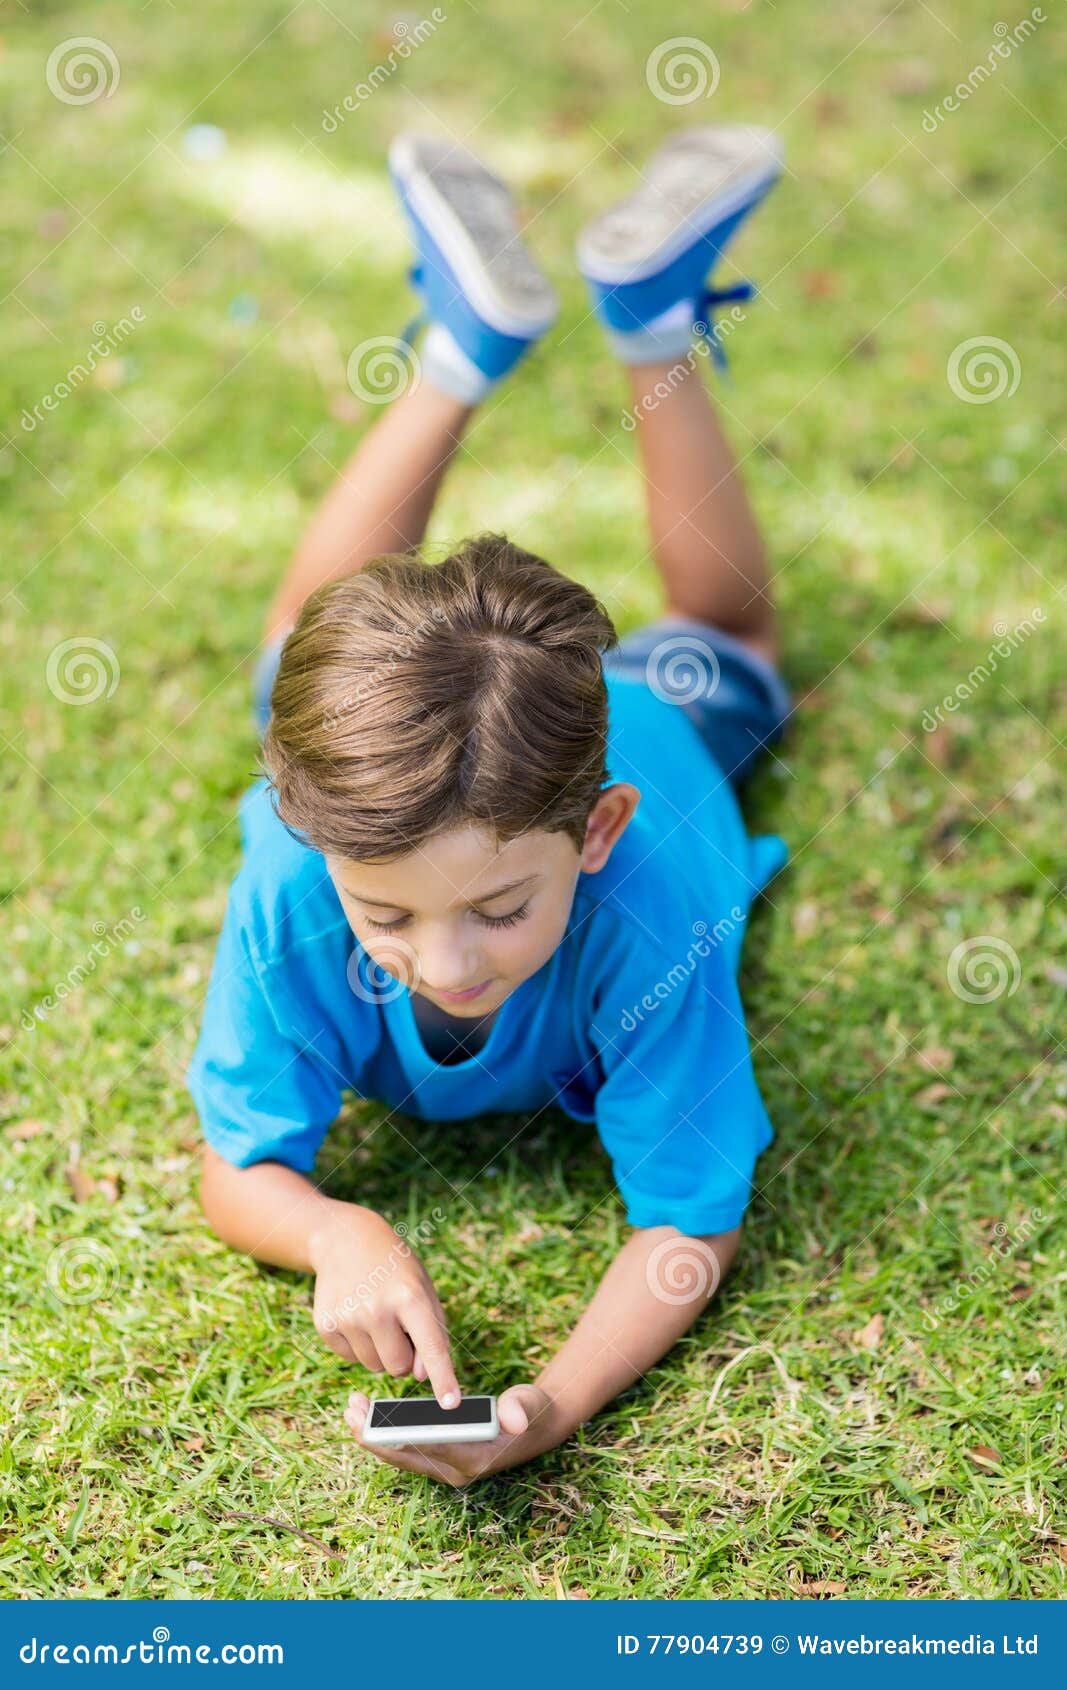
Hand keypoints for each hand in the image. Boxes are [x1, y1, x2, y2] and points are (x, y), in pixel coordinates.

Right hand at [309, 1202, 459, 1407]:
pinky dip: (358, 1345)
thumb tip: (420, 1377)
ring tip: (376, 1315)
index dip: (443, 1377)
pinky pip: (351, 1359)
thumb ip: (431, 1332)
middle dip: (403, 1356)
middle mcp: (377, 1308)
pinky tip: (355, 1315)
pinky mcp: (325, 1325)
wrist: (345, 1238)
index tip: (451, 1404)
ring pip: (375, 1367)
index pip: (431, 1346)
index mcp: (410, 1296)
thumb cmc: (395, 1269)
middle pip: (398, 1368)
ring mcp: (348, 1318)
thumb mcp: (423, 1288)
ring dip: (380, 1351)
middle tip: (398, 1324)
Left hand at [344, 1384, 568, 1486]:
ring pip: (400, 1457)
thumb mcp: (529, 1404)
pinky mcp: (437, 1461)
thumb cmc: (529, 1413)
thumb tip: (513, 1419)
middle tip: (351, 1413)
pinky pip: (404, 1452)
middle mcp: (454, 1471)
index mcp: (473, 1458)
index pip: (431, 1449)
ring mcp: (444, 1469)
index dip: (400, 1437)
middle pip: (406, 1457)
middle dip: (375, 1437)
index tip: (374, 1424)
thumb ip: (520, 1409)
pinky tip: (366, 1416)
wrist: (532, 1429)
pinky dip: (384, 1435)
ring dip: (373, 1436)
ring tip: (350, 1410)